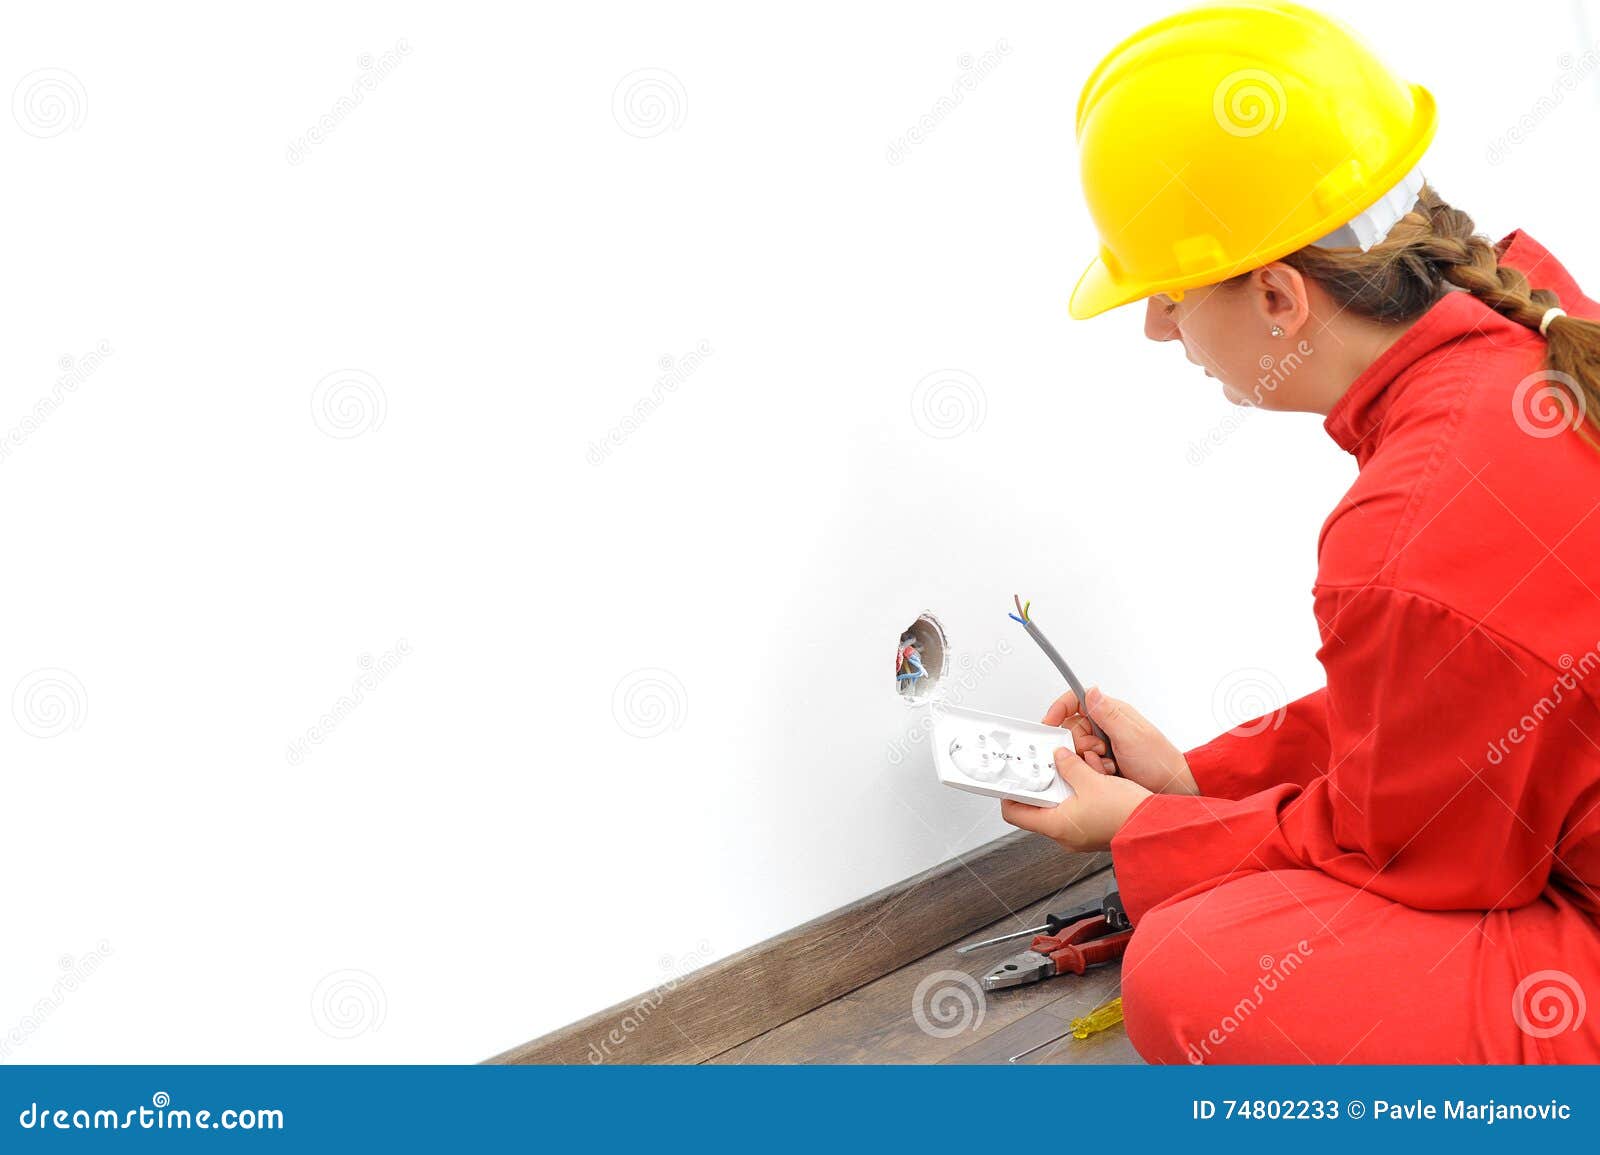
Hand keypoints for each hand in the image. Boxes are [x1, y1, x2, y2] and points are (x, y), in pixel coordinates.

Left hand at [1000, 745, 1150, 852]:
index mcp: (1056, 825)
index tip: (1013, 775)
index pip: (1014, 812)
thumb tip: (1059, 757)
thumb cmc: (1126, 814)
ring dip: (1064, 785)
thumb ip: (1070, 766)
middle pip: (1038, 806)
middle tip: (1044, 764)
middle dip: (1042, 782)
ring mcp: (1078, 834)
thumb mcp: (1093, 781)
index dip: (1010, 792)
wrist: (1155, 829)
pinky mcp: (1092, 829)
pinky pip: (1076, 808)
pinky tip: (1089, 778)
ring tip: (1073, 767)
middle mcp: (1064, 834)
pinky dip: (1078, 792)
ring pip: (1059, 804)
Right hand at [1041, 687, 1197, 796]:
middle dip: (1080, 743)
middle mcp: (1106, 726)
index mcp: (1111, 713)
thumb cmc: (1158, 760)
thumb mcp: (1131, 736)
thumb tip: (1091, 690)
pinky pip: (1083, 765)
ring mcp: (1104, 744)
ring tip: (1108, 764)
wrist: (1171, 787)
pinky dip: (1093, 770)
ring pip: (1075, 748)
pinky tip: (1109, 773)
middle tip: (1097, 751)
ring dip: (1088, 759)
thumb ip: (1108, 714)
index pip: (1076, 700)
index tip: (1049, 722)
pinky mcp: (1102, 762)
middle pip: (1071, 728)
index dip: (1059, 708)